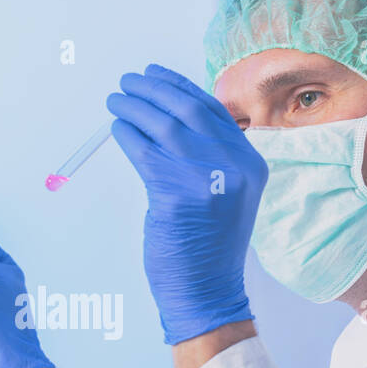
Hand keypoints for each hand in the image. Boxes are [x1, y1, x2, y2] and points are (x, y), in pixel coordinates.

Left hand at [107, 63, 267, 344]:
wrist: (207, 292)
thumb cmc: (207, 246)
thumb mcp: (224, 194)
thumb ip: (209, 157)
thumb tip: (167, 114)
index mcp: (250, 163)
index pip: (212, 111)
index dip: (180, 87)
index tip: (155, 74)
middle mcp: (234, 168)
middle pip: (188, 111)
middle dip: (154, 90)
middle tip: (128, 81)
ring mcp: (207, 181)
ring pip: (164, 128)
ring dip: (135, 108)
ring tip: (116, 99)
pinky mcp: (177, 198)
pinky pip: (145, 154)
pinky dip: (128, 136)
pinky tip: (117, 128)